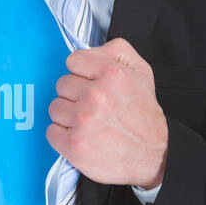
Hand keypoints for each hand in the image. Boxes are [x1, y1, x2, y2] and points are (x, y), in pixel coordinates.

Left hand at [46, 37, 168, 186]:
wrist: (154, 156)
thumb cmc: (144, 115)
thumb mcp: (141, 72)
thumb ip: (116, 50)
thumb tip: (91, 48)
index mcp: (112, 74)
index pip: (73, 61)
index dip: (81, 73)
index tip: (90, 84)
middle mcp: (96, 96)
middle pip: (62, 85)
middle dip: (75, 95)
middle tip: (93, 107)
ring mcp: (83, 121)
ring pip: (54, 108)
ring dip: (67, 116)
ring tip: (88, 123)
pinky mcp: (73, 145)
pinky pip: (51, 131)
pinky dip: (62, 135)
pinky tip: (81, 136)